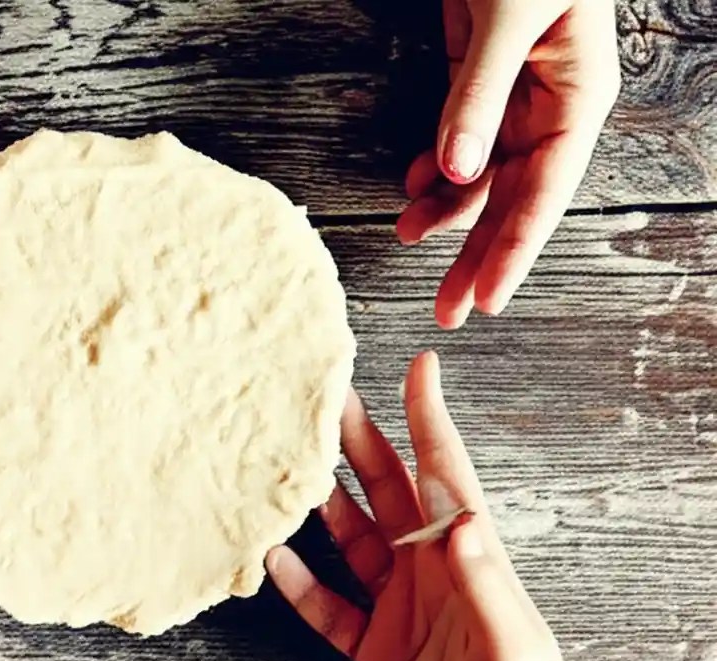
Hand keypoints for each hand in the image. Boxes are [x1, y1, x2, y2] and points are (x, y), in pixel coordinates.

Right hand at [267, 352, 571, 660]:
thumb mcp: (512, 646)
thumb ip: (484, 582)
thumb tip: (459, 517)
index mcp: (468, 558)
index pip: (445, 473)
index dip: (429, 418)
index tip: (418, 367)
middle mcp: (430, 570)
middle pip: (386, 491)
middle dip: (356, 441)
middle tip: (323, 399)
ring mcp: (398, 607)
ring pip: (350, 539)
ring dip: (318, 505)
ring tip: (282, 470)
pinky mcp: (372, 648)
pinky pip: (327, 606)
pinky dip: (299, 583)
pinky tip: (273, 560)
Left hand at [397, 0, 619, 328]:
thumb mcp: (508, 16)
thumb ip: (479, 94)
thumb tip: (457, 170)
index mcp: (576, 97)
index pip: (544, 193)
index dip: (513, 251)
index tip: (486, 300)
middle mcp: (551, 105)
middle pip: (513, 198)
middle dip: (477, 253)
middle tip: (446, 310)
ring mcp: (514, 95)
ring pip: (482, 174)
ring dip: (446, 210)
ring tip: (406, 237)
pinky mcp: (480, 79)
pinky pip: (460, 139)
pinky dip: (433, 166)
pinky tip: (409, 188)